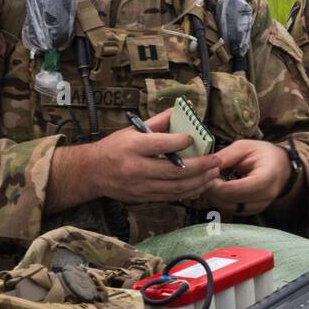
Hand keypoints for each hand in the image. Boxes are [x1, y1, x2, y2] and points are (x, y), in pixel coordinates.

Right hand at [90, 107, 219, 203]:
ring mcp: (140, 186)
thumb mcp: (132, 130)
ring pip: (176, 187)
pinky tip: (201, 184)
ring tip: (213, 173)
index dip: (181, 141)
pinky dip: (189, 192)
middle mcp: (137, 168)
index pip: (162, 144)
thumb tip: (181, 110)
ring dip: (199, 181)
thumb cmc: (115, 147)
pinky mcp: (143, 197)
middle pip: (174, 170)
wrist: (92, 172)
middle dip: (200, 166)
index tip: (194, 138)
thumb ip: (159, 121)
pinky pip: (171, 197)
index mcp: (134, 147)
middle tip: (216, 160)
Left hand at [202, 139, 291, 215]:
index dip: (218, 185)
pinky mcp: (255, 210)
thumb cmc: (264, 154)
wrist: (282, 166)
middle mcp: (266, 195)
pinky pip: (233, 211)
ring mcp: (261, 205)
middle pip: (232, 201)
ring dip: (216, 198)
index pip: (237, 189)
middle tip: (205, 179)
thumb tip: (206, 167)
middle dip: (214, 192)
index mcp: (267, 177)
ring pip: (230, 209)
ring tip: (212, 184)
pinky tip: (220, 191)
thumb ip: (226, 156)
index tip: (207, 176)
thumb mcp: (245, 147)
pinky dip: (223, 202)